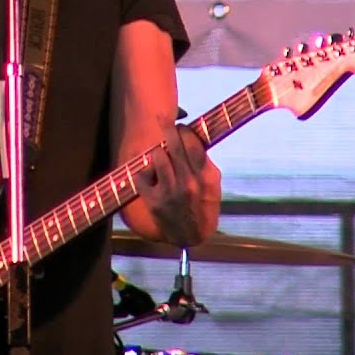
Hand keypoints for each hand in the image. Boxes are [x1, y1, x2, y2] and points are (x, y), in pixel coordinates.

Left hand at [134, 121, 221, 245]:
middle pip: (174, 145)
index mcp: (204, 178)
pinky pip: (141, 174)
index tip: (180, 126)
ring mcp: (168, 192)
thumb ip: (204, 163)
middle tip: (161, 118)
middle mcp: (187, 183)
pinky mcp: (153, 201)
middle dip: (167, 128)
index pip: (193, 144)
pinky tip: (149, 174)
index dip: (184, 131)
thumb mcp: (213, 186)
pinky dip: (143, 171)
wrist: (190, 236)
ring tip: (159, 155)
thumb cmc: (203, 206)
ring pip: (156, 155)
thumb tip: (192, 138)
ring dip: (156, 151)